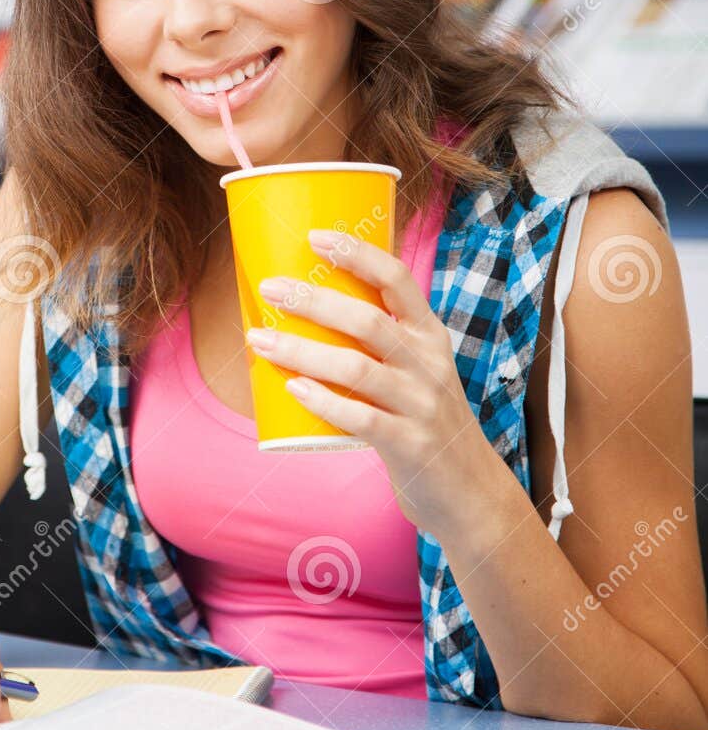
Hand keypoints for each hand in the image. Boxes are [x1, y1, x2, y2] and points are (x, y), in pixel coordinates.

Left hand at [244, 227, 497, 536]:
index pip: (398, 279)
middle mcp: (429, 364)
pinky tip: (293, 388)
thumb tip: (305, 307)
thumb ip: (379, 342)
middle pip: (368, 320)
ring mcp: (421, 405)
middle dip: (314, 300)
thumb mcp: (417, 371)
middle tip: (270, 288)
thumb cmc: (425, 420)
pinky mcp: (410, 444)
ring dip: (301, 350)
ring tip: (259, 339)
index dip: (357, 253)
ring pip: (356, 369)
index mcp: (429, 336)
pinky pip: (362, 419)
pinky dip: (325, 401)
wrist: (470, 492)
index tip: (314, 237)